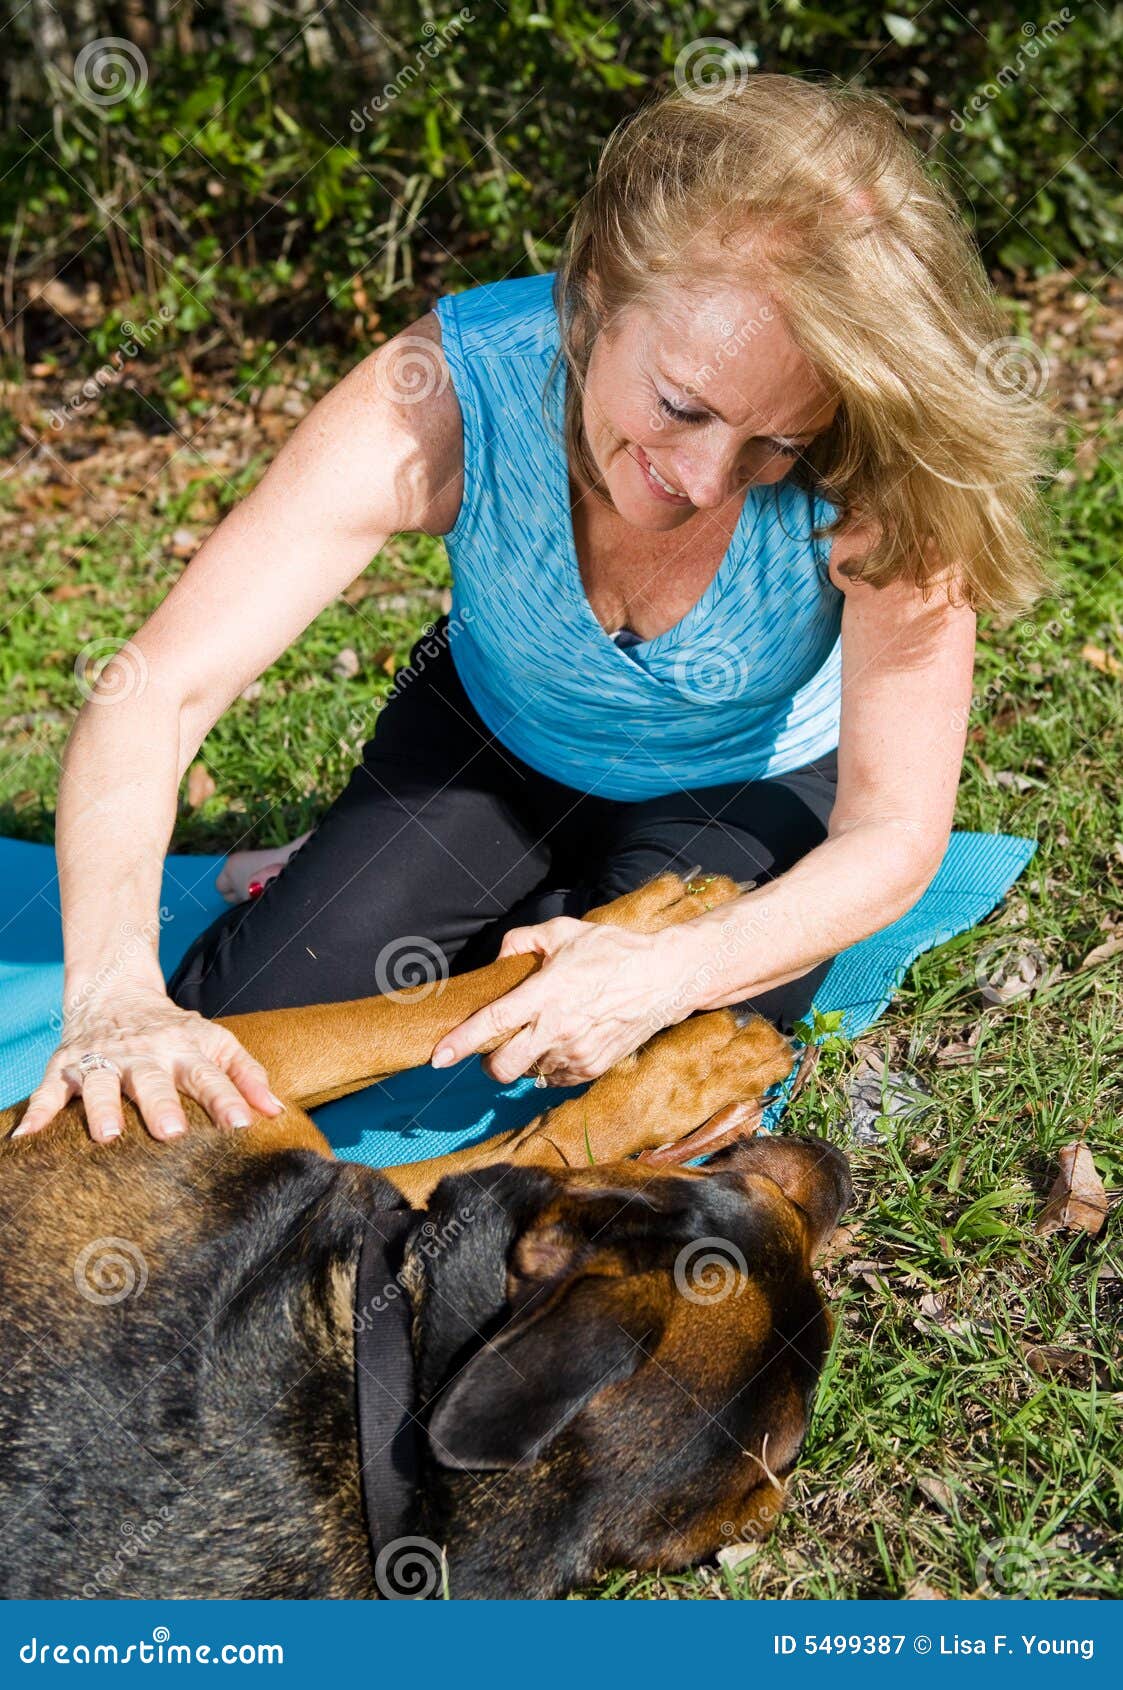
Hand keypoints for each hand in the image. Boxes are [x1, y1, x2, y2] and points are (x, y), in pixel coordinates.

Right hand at [13, 984, 284, 1144]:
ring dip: (102, 1108)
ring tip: (107, 1135)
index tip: (241, 1125)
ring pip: (100, 1083)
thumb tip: (276, 1112)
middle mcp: (144, 1054)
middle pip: (153, 1080)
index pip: (209, 1075)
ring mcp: (103, 1058)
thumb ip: (247, 1074)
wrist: (116, 992)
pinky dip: (37, 1112)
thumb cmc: (175, 1031)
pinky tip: (25, 1138)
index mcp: (184, 1049)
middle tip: (171, 1133)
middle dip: (161, 1105)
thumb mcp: (215, 1042)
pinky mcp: (68, 1065)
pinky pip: (49, 1090)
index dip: (227, 1098)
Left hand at [431, 917, 700, 1086]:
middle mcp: (558, 1029)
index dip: (461, 1043)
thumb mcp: (564, 931)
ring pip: (529, 1074)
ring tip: (541, 1034)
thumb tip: (499, 959)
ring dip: (524, 1061)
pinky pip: (555, 1079)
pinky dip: (549, 1067)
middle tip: (495, 1046)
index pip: (493, 1024)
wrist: (664, 978)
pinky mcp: (592, 1068)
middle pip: (503, 1068)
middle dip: (489, 1063)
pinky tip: (561, 1043)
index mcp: (545, 994)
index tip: (438, 1057)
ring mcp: (576, 1053)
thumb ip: (523, 941)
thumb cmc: (613, 950)